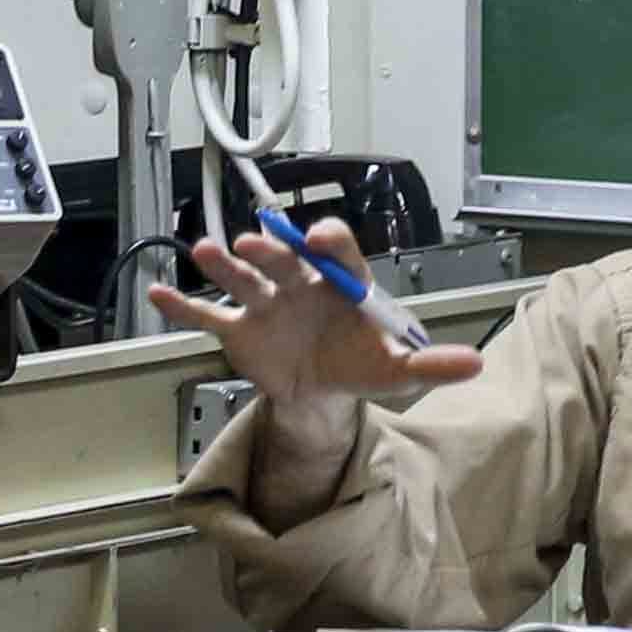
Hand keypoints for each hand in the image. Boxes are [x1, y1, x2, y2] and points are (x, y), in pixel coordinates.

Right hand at [140, 222, 482, 416]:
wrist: (323, 391)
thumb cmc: (358, 361)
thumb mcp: (398, 368)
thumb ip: (430, 363)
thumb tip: (472, 365)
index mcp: (340, 281)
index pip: (337, 250)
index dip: (330, 243)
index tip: (323, 241)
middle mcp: (300, 282)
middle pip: (285, 259)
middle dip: (271, 251)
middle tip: (255, 243)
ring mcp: (266, 304)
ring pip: (244, 278)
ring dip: (224, 264)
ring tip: (204, 250)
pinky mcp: (240, 330)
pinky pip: (209, 316)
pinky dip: (183, 307)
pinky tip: (158, 294)